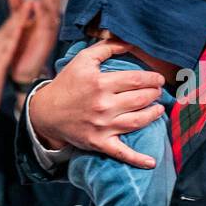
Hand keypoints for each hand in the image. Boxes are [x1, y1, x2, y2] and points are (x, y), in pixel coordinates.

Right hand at [0, 0, 33, 150]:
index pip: (6, 32)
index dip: (18, 17)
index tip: (29, 5)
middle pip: (7, 28)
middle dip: (20, 11)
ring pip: (7, 34)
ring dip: (19, 18)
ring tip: (30, 4)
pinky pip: (6, 50)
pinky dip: (14, 37)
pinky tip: (22, 28)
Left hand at [11, 0, 62, 85]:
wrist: (20, 71)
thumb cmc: (21, 49)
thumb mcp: (18, 24)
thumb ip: (17, 9)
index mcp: (46, 18)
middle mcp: (51, 23)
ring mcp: (50, 32)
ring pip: (52, 9)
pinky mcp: (46, 41)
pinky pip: (48, 24)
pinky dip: (42, 12)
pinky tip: (35, 2)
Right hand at [28, 39, 167, 167]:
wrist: (46, 112)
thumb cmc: (67, 83)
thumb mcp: (83, 59)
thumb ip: (107, 47)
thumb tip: (129, 43)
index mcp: (100, 84)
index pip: (136, 80)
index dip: (152, 78)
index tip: (159, 78)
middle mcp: (103, 105)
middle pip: (140, 99)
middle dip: (155, 94)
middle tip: (159, 92)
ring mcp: (102, 126)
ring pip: (137, 121)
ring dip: (154, 115)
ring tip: (159, 109)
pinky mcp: (99, 142)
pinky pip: (121, 153)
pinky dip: (137, 159)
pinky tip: (152, 162)